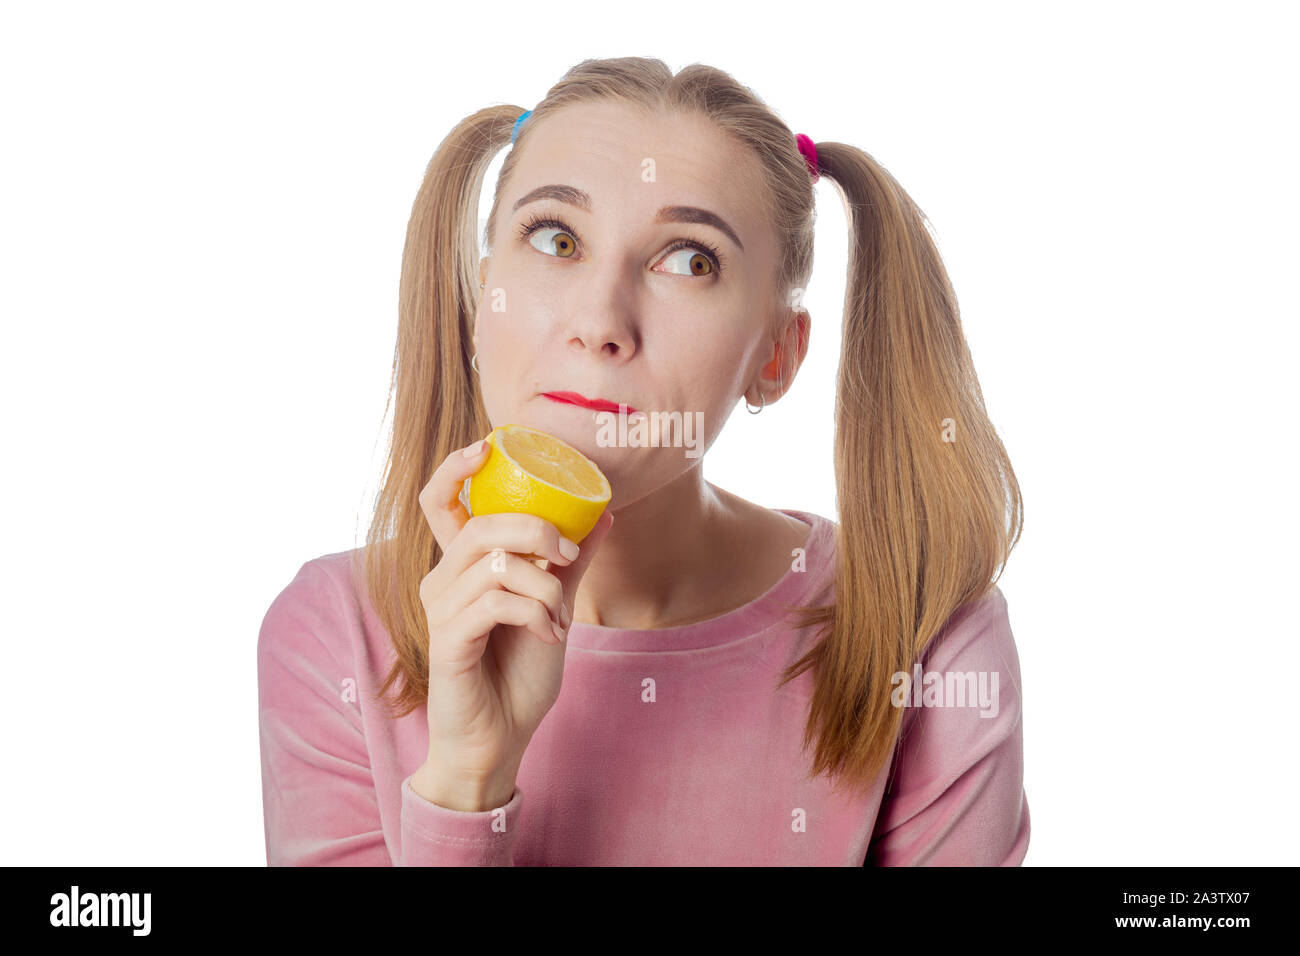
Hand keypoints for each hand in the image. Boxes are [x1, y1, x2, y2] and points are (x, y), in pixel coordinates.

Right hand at [412, 436, 613, 808]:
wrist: (501, 739)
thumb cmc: (519, 674)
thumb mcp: (554, 606)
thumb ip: (571, 561)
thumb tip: (604, 512)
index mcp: (462, 566)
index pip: (441, 501)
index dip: (456, 468)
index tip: (488, 445)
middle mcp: (441, 580)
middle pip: (481, 523)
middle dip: (537, 530)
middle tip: (570, 556)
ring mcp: (441, 610)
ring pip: (496, 562)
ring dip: (544, 585)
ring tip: (559, 615)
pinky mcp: (447, 640)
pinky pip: (496, 602)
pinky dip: (535, 613)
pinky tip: (548, 635)